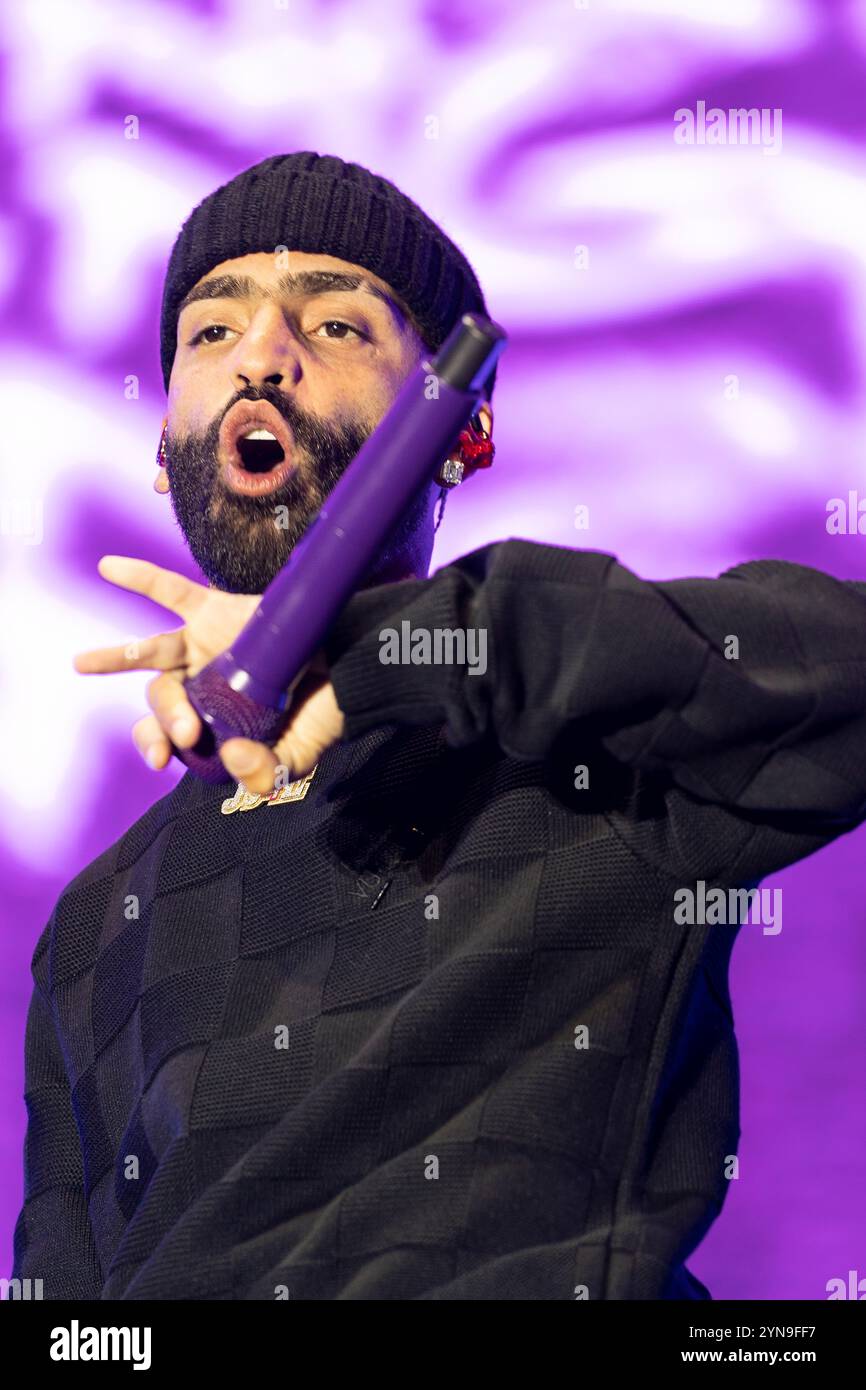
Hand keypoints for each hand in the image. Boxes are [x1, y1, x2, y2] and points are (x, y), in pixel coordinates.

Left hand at [74, 556, 345, 790]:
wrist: (356, 658)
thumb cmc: (331, 705)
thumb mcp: (301, 751)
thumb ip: (268, 772)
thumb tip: (230, 763)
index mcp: (217, 719)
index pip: (171, 735)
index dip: (157, 744)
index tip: (162, 758)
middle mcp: (205, 683)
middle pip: (162, 698)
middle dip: (166, 718)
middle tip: (186, 733)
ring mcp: (206, 645)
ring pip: (153, 653)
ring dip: (118, 658)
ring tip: (82, 665)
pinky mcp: (215, 611)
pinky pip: (172, 591)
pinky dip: (140, 578)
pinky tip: (108, 568)